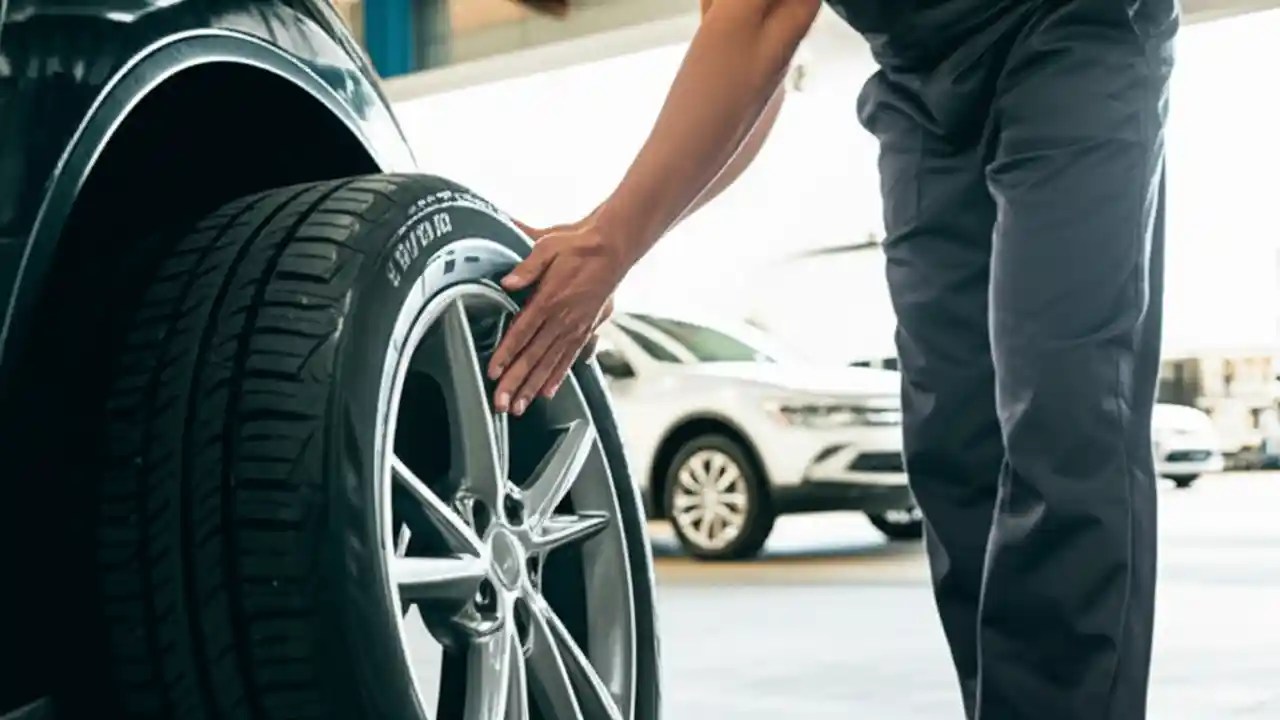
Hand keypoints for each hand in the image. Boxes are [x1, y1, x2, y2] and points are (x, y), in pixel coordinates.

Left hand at [489, 219, 625, 415]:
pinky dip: (557, 377)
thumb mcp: (548, 246)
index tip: (494, 372)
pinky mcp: (585, 330)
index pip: (522, 333)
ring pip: (549, 364)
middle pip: (533, 357)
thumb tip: (507, 281)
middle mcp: (562, 320)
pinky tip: (546, 391)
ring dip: (532, 387)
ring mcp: (575, 328)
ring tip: (519, 406)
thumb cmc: (580, 246)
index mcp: (549, 300)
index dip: (506, 355)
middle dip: (515, 382)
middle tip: (501, 403)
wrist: (613, 249)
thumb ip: (527, 267)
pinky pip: (569, 359)